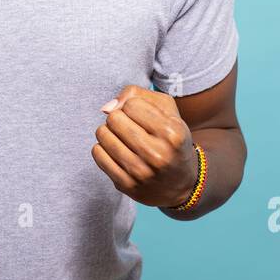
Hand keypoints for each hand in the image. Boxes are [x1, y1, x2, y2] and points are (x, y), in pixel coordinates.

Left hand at [92, 85, 198, 208]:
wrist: (181, 183)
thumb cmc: (171, 138)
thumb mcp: (167, 110)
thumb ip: (137, 95)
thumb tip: (106, 107)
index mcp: (172, 133)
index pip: (131, 105)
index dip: (132, 106)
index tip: (139, 115)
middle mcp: (158, 154)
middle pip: (114, 119)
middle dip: (118, 117)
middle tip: (127, 126)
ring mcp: (141, 172)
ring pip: (103, 135)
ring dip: (108, 132)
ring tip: (121, 137)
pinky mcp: (126, 185)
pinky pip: (98, 154)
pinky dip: (102, 148)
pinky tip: (115, 150)